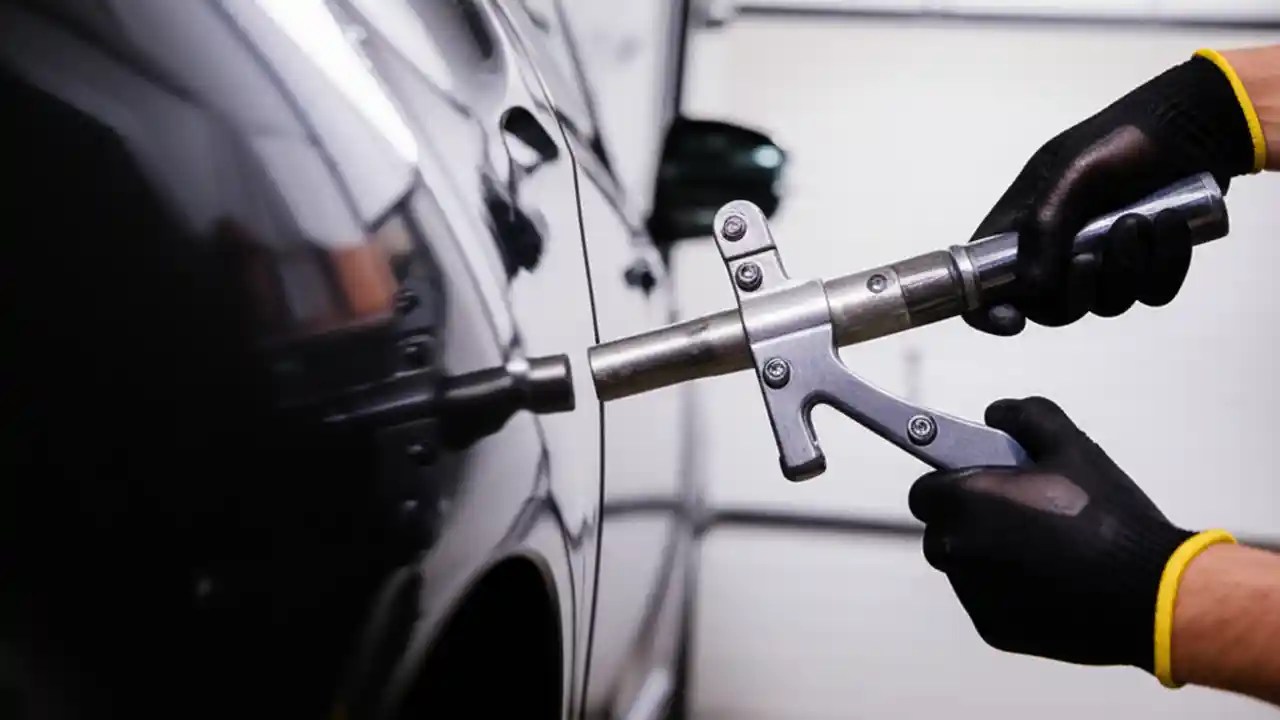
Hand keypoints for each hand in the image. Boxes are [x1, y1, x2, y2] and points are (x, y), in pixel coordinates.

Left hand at [908, 397, 1192, 671]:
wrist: (1149, 595)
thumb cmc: (1110, 520)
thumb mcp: (1072, 446)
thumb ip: (1024, 417)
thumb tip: (995, 415)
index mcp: (966, 500)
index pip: (924, 489)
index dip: (951, 483)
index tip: (978, 482)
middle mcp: (957, 549)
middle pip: (941, 528)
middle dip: (968, 518)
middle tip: (1017, 512)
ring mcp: (972, 592)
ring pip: (962, 565)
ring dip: (986, 553)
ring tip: (1042, 546)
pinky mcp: (992, 627)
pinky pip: (985, 598)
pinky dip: (1006, 589)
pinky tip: (1049, 578)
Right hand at [968, 52, 1260, 334]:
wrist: (1192, 123)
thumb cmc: (1119, 140)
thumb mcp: (1073, 173)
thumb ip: (1044, 227)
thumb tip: (1031, 288)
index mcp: (1020, 229)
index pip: (984, 286)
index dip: (987, 312)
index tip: (1013, 320)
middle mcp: (1056, 253)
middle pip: (1052, 309)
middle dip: (1076, 290)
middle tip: (1091, 256)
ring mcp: (1104, 264)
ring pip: (1107, 304)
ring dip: (1127, 268)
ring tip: (1140, 220)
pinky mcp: (1147, 267)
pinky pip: (1152, 293)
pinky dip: (1165, 265)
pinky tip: (1170, 226)